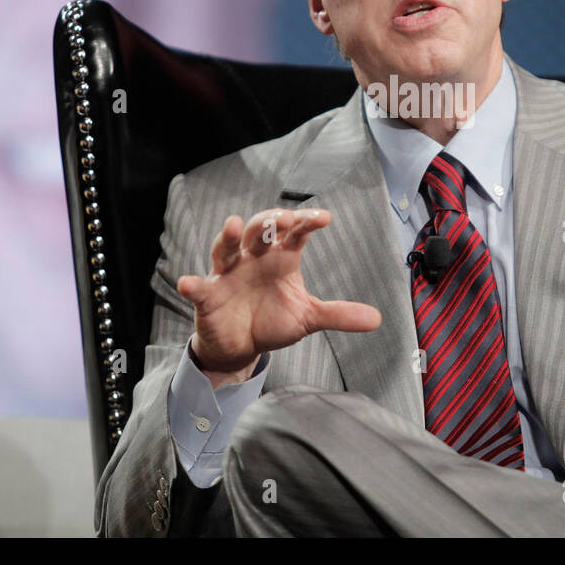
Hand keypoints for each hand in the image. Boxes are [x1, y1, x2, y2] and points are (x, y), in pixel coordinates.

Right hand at [177, 209, 381, 380]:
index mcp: (281, 258)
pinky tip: (188, 283)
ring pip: (226, 248)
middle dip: (270, 221)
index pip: (294, 233)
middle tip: (285, 218)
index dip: (306, 222)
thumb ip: (339, 314)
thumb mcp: (308, 317)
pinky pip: (199, 287)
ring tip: (234, 225)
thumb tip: (377, 319)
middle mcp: (254, 259)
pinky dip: (192, 285)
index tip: (324, 217)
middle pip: (259, 230)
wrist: (242, 346)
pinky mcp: (209, 296)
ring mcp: (229, 274)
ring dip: (229, 236)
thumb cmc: (273, 321)